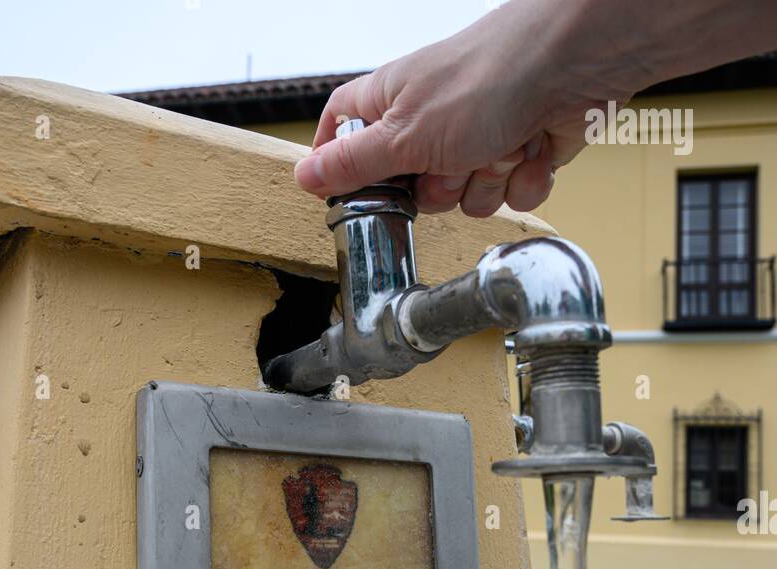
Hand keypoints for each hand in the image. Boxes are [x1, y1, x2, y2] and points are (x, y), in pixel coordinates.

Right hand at [294, 5, 603, 217]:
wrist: (570, 65)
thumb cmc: (486, 80)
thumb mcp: (404, 134)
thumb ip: (354, 164)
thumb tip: (305, 176)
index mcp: (393, 102)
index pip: (345, 129)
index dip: (340, 162)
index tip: (347, 192)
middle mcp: (433, 119)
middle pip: (413, 188)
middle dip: (437, 190)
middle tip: (449, 162)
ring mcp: (479, 135)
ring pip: (466, 197)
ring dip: (486, 183)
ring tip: (500, 146)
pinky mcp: (521, 151)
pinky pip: (510, 193)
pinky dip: (524, 179)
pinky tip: (533, 151)